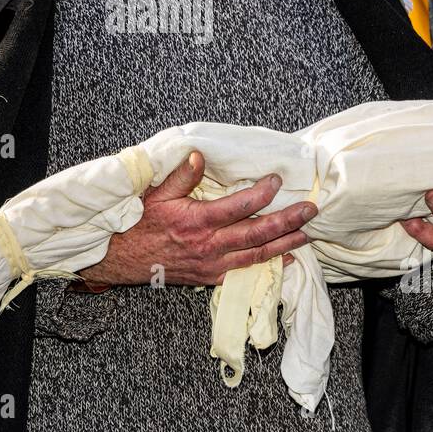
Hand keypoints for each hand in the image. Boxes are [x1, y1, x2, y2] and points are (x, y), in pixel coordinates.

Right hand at [77, 150, 313, 287]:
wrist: (123, 260)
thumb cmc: (140, 224)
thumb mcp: (156, 194)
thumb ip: (182, 175)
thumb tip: (200, 155)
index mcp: (197, 221)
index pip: (240, 207)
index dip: (262, 193)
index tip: (276, 180)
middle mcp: (209, 245)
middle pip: (257, 234)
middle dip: (287, 220)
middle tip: (310, 210)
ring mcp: (212, 264)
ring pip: (257, 255)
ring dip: (286, 243)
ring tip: (308, 233)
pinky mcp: (211, 276)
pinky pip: (246, 272)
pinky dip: (270, 265)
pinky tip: (288, 257)